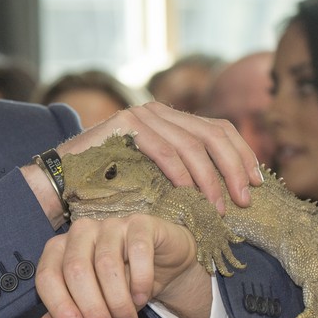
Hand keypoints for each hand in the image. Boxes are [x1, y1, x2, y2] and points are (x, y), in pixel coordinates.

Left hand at [32, 213, 213, 317]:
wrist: (161, 267)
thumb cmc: (119, 285)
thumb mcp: (91, 306)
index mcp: (60, 248)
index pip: (48, 275)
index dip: (59, 306)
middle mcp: (81, 231)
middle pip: (76, 270)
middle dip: (91, 308)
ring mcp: (110, 224)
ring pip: (106, 263)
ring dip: (118, 301)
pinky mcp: (140, 223)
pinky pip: (138, 251)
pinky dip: (140, 280)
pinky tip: (142, 297)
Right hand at [59, 102, 262, 214]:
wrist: (61, 182)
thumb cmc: (109, 187)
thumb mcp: (156, 178)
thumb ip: (185, 173)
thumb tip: (229, 190)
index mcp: (171, 119)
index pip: (219, 128)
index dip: (243, 154)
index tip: (257, 183)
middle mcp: (159, 111)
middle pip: (212, 132)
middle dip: (234, 167)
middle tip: (245, 198)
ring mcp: (142, 114)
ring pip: (191, 143)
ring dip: (210, 178)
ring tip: (219, 206)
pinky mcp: (125, 124)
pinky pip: (163, 149)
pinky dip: (180, 172)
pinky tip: (190, 193)